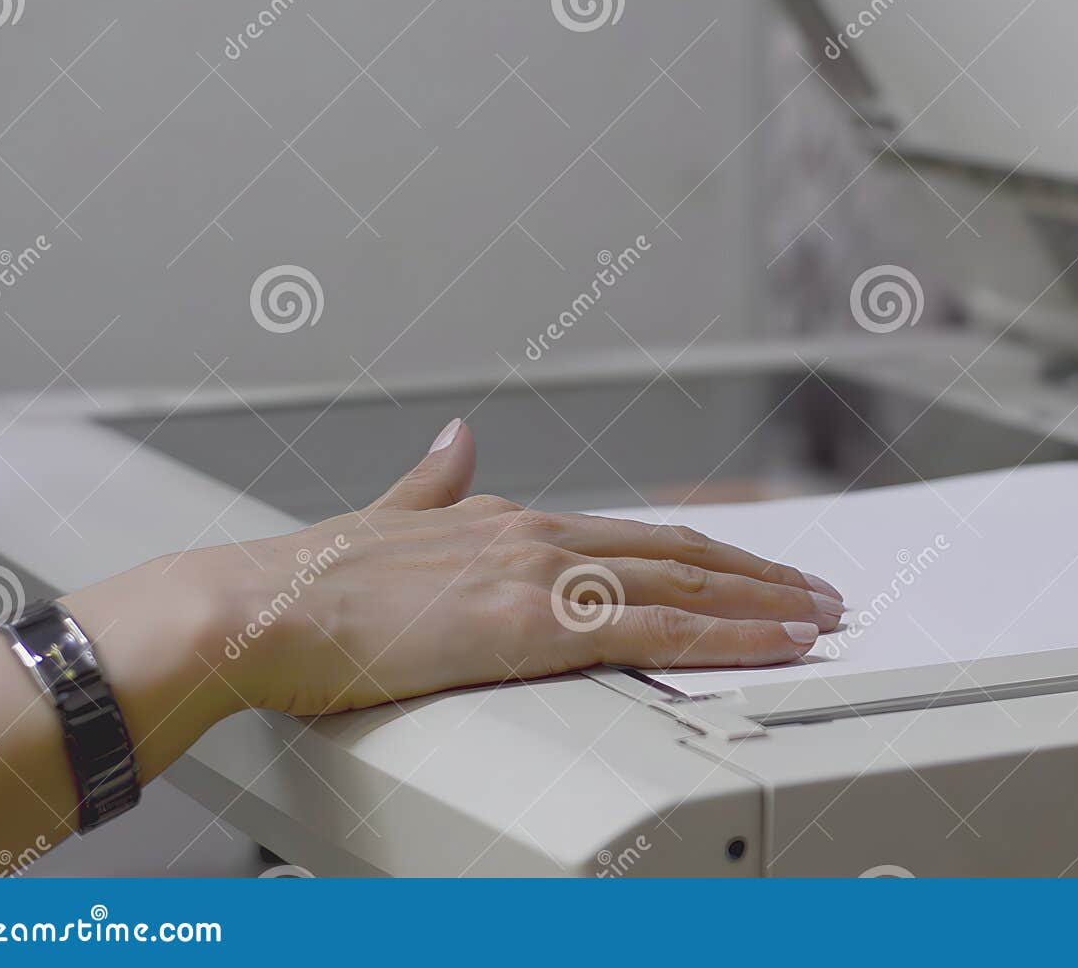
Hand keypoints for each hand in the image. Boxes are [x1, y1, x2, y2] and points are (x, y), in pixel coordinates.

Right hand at [78, 419, 844, 717]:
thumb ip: (432, 482)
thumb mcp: (387, 519)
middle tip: (819, 594)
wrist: (257, 610)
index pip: (638, 535)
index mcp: (509, 522)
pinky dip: (730, 633)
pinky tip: (775, 640)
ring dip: (764, 603)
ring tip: (820, 616)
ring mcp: (542, 577)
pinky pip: (659, 628)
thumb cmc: (307, 586)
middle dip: (758, 577)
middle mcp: (540, 538)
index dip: (707, 553)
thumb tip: (459, 438)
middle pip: (681, 552)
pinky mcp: (535, 624)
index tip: (754, 568)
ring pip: (686, 584)